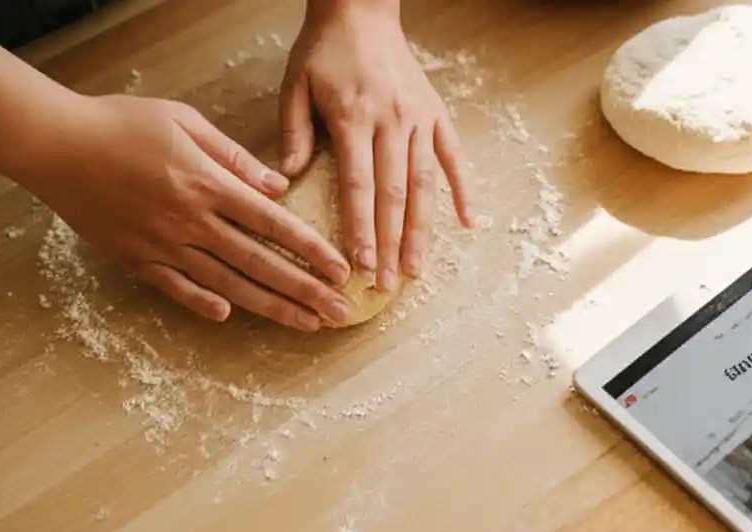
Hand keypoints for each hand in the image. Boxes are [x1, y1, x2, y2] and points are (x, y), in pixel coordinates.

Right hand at [24, 95, 353, 330]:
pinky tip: (231, 316)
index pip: (275, 224)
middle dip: (306, 290)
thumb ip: (235, 157)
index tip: (342, 270)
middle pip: (261, 263)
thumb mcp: (185, 122)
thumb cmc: (122, 124)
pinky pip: (176, 288)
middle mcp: (191, 220)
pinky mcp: (137, 259)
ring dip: (272, 307)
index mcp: (208, 184)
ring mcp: (164, 244)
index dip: (312, 250)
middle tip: (341, 312)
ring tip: (308, 324)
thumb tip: (278, 186)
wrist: (54, 144)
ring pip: (229, 283)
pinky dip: (204, 303)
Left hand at [281, 0, 471, 292]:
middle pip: (394, 195)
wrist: (362, 9)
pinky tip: (467, 224)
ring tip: (417, 268)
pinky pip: (454, 159)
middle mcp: (392, 123)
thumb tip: (285, 181)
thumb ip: (293, 132)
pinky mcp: (437, 115)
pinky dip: (462, 192)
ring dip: (422, 231)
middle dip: (391, 244)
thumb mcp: (295, 84)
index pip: (359, 186)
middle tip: (386, 284)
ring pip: (424, 185)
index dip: (361, 228)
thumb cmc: (323, 50)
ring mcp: (419, 120)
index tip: (360, 264)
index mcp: (354, 118)